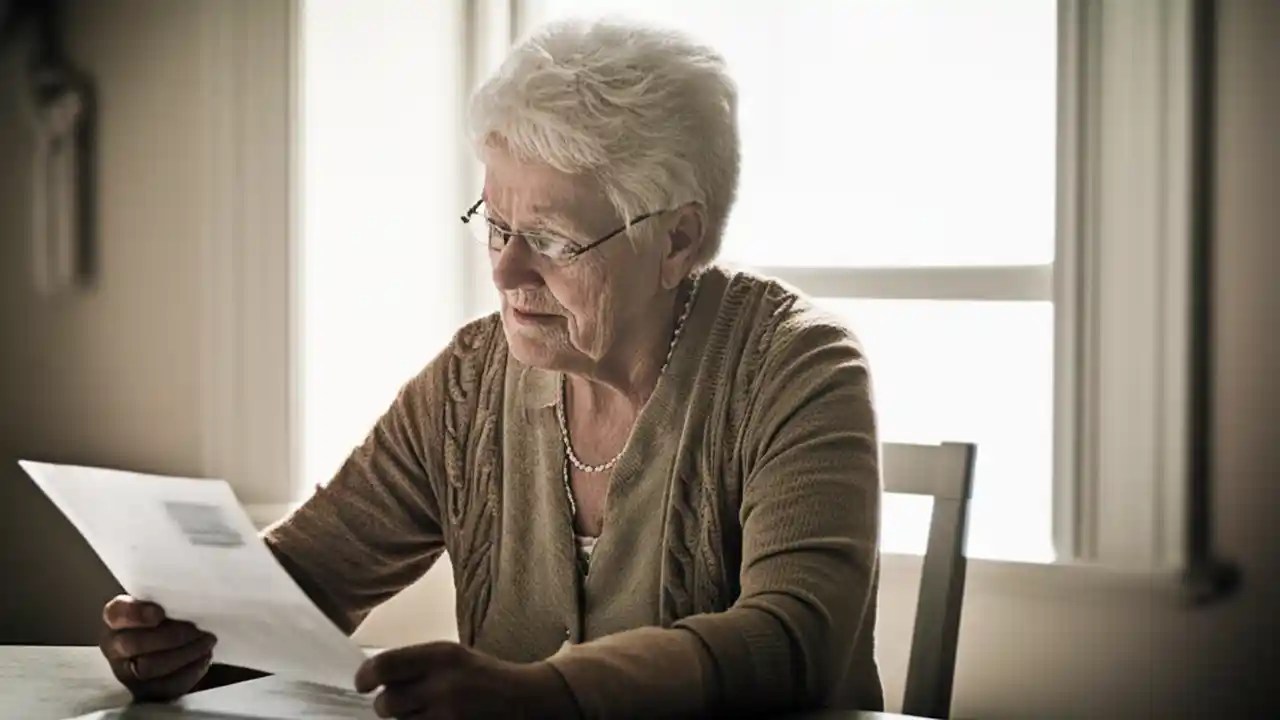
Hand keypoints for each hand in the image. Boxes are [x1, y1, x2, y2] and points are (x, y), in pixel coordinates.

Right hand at [99, 594, 216, 700]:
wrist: (171, 647)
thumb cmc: (168, 618)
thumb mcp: (164, 603)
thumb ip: (168, 600)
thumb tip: (194, 595)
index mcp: (116, 619)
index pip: (116, 614)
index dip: (136, 614)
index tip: (160, 613)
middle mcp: (115, 647)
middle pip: (133, 644)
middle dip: (171, 637)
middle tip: (198, 630)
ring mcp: (127, 673)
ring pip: (148, 668)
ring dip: (184, 654)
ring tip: (207, 641)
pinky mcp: (144, 692)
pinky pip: (164, 687)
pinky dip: (189, 672)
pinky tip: (204, 658)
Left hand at [354, 642, 580, 719]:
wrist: (529, 701)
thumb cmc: (485, 679)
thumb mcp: (454, 659)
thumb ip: (417, 665)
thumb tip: (374, 677)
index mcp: (442, 655)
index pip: (385, 666)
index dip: (366, 677)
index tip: (362, 685)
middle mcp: (444, 685)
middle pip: (386, 703)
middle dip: (388, 707)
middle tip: (401, 705)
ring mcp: (449, 716)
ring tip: (427, 714)